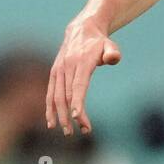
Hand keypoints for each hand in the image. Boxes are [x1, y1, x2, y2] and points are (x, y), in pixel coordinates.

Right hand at [46, 19, 121, 134]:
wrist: (81, 30)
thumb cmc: (99, 42)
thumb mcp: (110, 44)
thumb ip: (113, 52)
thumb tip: (112, 59)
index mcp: (81, 62)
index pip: (78, 85)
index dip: (77, 102)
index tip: (78, 117)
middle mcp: (67, 66)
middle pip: (67, 95)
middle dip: (72, 115)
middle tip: (81, 131)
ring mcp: (58, 70)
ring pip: (56, 96)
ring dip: (60, 116)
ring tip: (68, 132)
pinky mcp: (54, 73)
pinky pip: (50, 93)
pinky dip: (49, 109)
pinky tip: (52, 123)